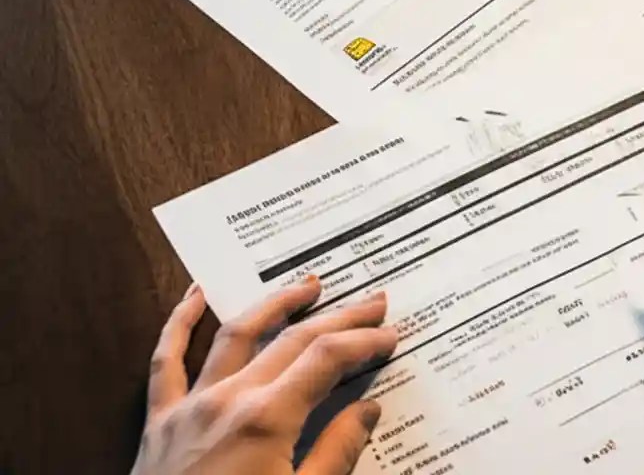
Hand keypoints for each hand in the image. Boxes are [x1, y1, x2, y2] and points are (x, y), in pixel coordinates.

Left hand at [132, 277, 397, 474]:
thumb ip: (336, 453)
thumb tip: (366, 410)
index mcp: (267, 421)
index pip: (327, 360)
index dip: (363, 341)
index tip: (391, 335)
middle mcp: (228, 400)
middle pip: (292, 340)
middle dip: (338, 317)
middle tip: (373, 302)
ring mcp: (189, 407)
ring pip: (236, 334)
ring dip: (275, 304)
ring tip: (307, 285)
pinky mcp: (159, 423)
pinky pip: (166, 361)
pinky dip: (179, 323)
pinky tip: (195, 296)